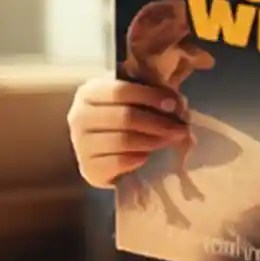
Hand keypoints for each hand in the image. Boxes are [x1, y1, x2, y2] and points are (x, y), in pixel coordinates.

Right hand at [66, 74, 189, 187]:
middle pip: (124, 117)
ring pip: (123, 140)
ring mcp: (80, 145)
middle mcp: (78, 117)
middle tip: (180, 128)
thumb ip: (153, 94)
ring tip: (169, 140)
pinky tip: (147, 156)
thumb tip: (177, 104)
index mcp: (89, 92)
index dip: (150, 96)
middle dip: (158, 122)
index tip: (174, 104)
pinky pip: (118, 162)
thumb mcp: (135, 98)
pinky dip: (137, 158)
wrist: (106, 151)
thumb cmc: (124, 116)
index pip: (120, 91)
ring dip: (153, 140)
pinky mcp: (88, 169)